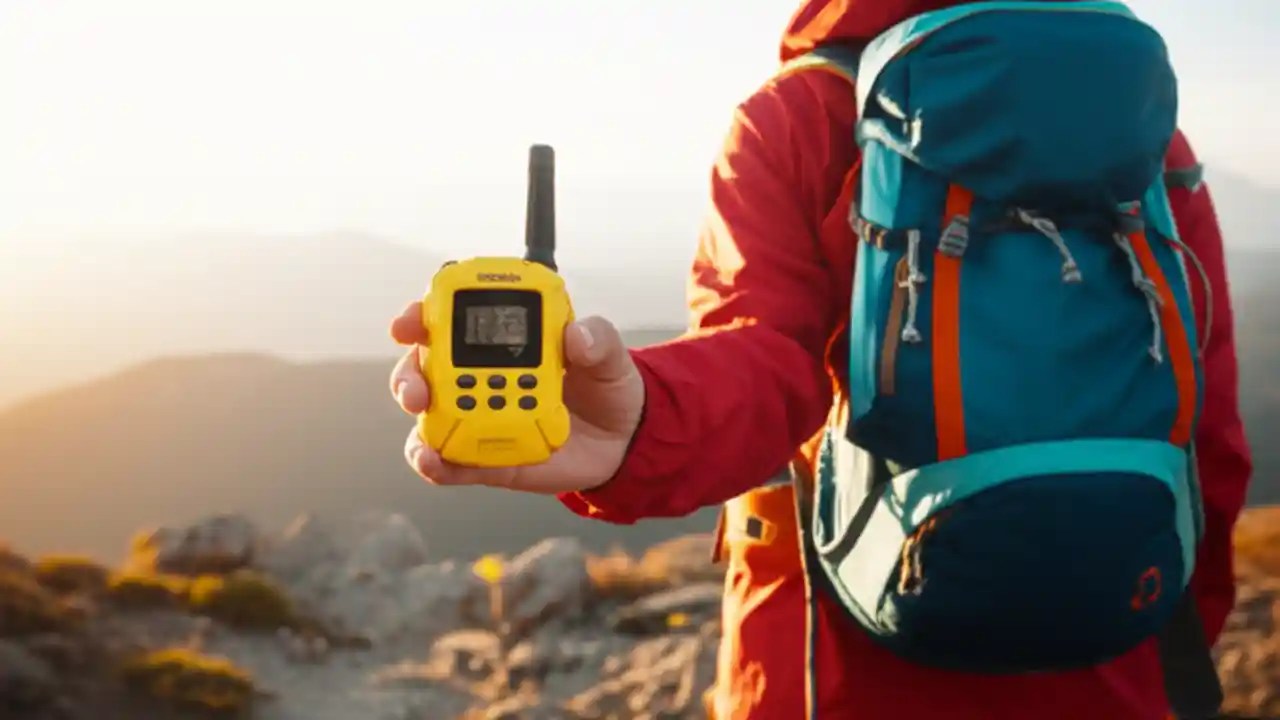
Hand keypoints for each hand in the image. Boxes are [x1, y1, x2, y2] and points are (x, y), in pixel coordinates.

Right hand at [389, 301, 644, 493]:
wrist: (621, 441)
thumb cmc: (606, 386)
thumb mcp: (609, 355)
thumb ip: (597, 339)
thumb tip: (577, 336)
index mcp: (503, 338)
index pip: (451, 319)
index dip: (421, 316)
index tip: (411, 322)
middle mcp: (479, 374)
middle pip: (424, 368)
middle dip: (409, 376)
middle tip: (417, 390)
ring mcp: (478, 417)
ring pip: (429, 416)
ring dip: (419, 419)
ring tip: (426, 427)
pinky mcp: (485, 458)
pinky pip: (450, 462)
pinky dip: (435, 462)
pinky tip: (434, 461)